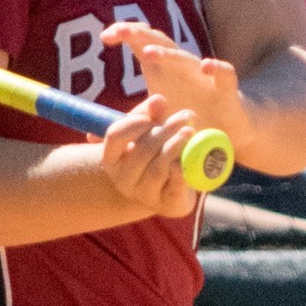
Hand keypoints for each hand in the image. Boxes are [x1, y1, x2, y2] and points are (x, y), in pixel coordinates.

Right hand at [98, 94, 200, 218]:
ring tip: (190, 132)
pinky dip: (184, 168)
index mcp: (112, 157)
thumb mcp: (150, 129)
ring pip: (159, 168)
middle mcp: (123, 178)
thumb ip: (151, 113)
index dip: (134, 123)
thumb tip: (158, 100)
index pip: (115, 136)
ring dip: (176, 146)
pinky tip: (192, 157)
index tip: (151, 117)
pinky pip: (176, 185)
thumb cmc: (155, 152)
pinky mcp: (167, 204)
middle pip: (142, 150)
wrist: (169, 189)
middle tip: (185, 116)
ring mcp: (143, 194)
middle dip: (165, 130)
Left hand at [102, 22, 254, 147]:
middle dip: (140, 35)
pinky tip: (208, 66)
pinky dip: (218, 68)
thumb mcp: (155, 122)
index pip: (142, 44)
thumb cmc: (190, 119)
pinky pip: (226, 74)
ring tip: (150, 52)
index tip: (104, 36)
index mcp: (164, 71)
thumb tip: (89, 134)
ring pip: (186, 58)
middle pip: (160, 43)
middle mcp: (182, 68)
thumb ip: (128, 122)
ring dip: (169, 55)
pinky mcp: (228, 91)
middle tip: (120, 31)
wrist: (229, 131)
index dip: (125, 35)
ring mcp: (205, 77)